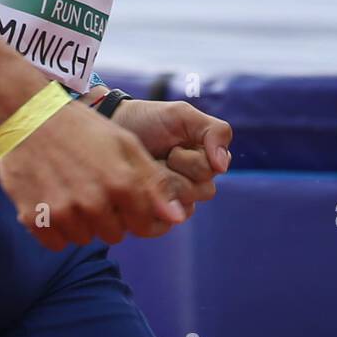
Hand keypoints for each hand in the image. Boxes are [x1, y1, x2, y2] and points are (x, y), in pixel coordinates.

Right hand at [0, 96, 198, 251]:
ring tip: (71, 186)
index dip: (137, 213)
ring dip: (82, 221)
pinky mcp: (35, 218)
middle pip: (114, 234)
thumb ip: (154, 182)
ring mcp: (63, 212)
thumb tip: (178, 218)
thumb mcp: (125, 144)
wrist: (29, 114)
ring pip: (84, 238)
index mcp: (121, 182)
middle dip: (109, 215)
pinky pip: (56, 242)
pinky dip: (56, 226)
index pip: (144, 226)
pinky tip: (52, 197)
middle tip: (93, 185)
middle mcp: (94, 202)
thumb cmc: (82, 129)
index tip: (125, 199)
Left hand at [111, 98, 231, 204]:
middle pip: (203, 190)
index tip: (172, 144)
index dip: (190, 159)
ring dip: (163, 184)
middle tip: (159, 156)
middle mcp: (196, 182)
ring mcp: (178, 200)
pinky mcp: (159, 215)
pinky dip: (151, 199)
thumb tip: (223, 166)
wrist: (113, 128)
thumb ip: (213, 131)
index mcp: (207, 158)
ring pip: (186, 206)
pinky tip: (140, 185)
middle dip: (176, 171)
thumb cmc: (148, 120)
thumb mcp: (182, 115)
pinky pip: (167, 220)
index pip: (213, 170)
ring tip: (148, 168)